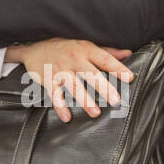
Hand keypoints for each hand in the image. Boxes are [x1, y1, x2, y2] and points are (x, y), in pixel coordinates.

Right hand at [7, 39, 133, 121]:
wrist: (35, 48)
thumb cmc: (65, 48)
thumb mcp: (85, 46)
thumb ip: (107, 52)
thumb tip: (128, 54)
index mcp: (85, 50)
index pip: (104, 59)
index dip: (117, 68)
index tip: (129, 78)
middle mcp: (74, 59)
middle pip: (90, 74)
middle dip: (103, 87)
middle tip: (115, 100)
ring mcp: (60, 69)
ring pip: (74, 86)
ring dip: (85, 100)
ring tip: (96, 113)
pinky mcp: (47, 79)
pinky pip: (54, 94)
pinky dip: (60, 106)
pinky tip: (67, 117)